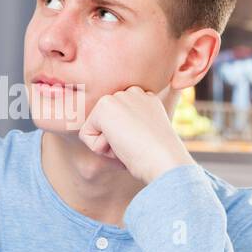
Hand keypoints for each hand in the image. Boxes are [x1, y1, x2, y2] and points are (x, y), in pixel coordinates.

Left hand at [78, 86, 194, 184]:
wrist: (165, 160)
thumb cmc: (158, 159)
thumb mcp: (145, 138)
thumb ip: (129, 130)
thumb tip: (108, 137)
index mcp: (147, 99)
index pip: (118, 122)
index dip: (126, 140)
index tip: (145, 145)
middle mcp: (133, 92)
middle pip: (105, 124)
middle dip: (115, 141)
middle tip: (138, 146)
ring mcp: (119, 96)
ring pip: (95, 129)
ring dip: (108, 145)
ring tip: (130, 145)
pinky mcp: (105, 106)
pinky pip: (86, 135)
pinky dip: (99, 149)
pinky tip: (121, 145)